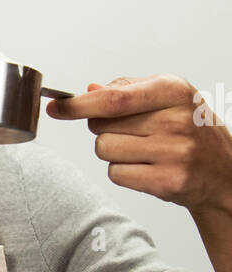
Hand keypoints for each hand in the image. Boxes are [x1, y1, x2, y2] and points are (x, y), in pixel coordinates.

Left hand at [45, 75, 231, 214]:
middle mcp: (175, 120)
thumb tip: (89, 90)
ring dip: (114, 152)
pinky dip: (124, 172)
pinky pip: (116, 174)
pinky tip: (148, 167)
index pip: (114, 98)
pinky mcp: (167, 182)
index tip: (55, 107)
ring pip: (105, 150)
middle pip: (101, 126)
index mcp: (173, 91)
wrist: (223, 171)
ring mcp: (173, 153)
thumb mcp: (169, 97)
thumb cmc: (191, 130)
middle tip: (134, 132)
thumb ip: (128, 90)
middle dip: (104, 129)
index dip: (78, 105)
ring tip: (143, 150)